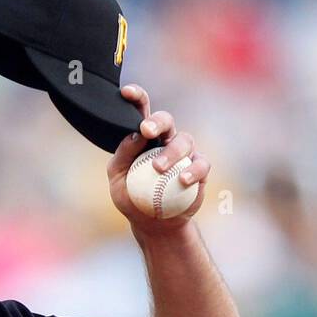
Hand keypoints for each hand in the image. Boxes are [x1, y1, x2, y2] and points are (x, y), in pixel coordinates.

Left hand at [107, 83, 210, 234]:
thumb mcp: (116, 179)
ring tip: (158, 168)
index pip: (141, 111)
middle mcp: (166, 140)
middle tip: (147, 130)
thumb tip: (134, 135)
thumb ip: (122, 156)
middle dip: (158, 121)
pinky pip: (200, 164)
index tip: (126, 93)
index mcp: (144, 137)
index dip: (136, 97)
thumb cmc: (131, 197)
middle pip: (166, 120)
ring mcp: (185, 153)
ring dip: (171, 151)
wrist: (152, 223)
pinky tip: (181, 179)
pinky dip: (192, 170)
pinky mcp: (199, 169)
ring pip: (184, 140)